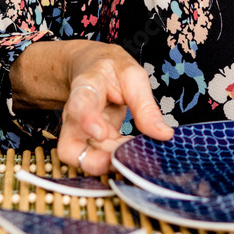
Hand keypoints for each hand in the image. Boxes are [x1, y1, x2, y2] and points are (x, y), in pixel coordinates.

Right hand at [10, 40, 173, 174]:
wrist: (92, 68)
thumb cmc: (112, 71)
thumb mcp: (133, 77)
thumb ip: (145, 106)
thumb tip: (164, 135)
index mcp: (86, 88)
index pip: (81, 105)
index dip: (88, 121)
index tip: (102, 134)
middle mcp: (74, 116)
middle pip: (70, 146)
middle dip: (96, 160)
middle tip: (124, 159)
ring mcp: (77, 133)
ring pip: (82, 159)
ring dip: (109, 165)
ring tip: (134, 157)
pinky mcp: (87, 144)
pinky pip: (96, 161)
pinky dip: (114, 162)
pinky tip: (131, 155)